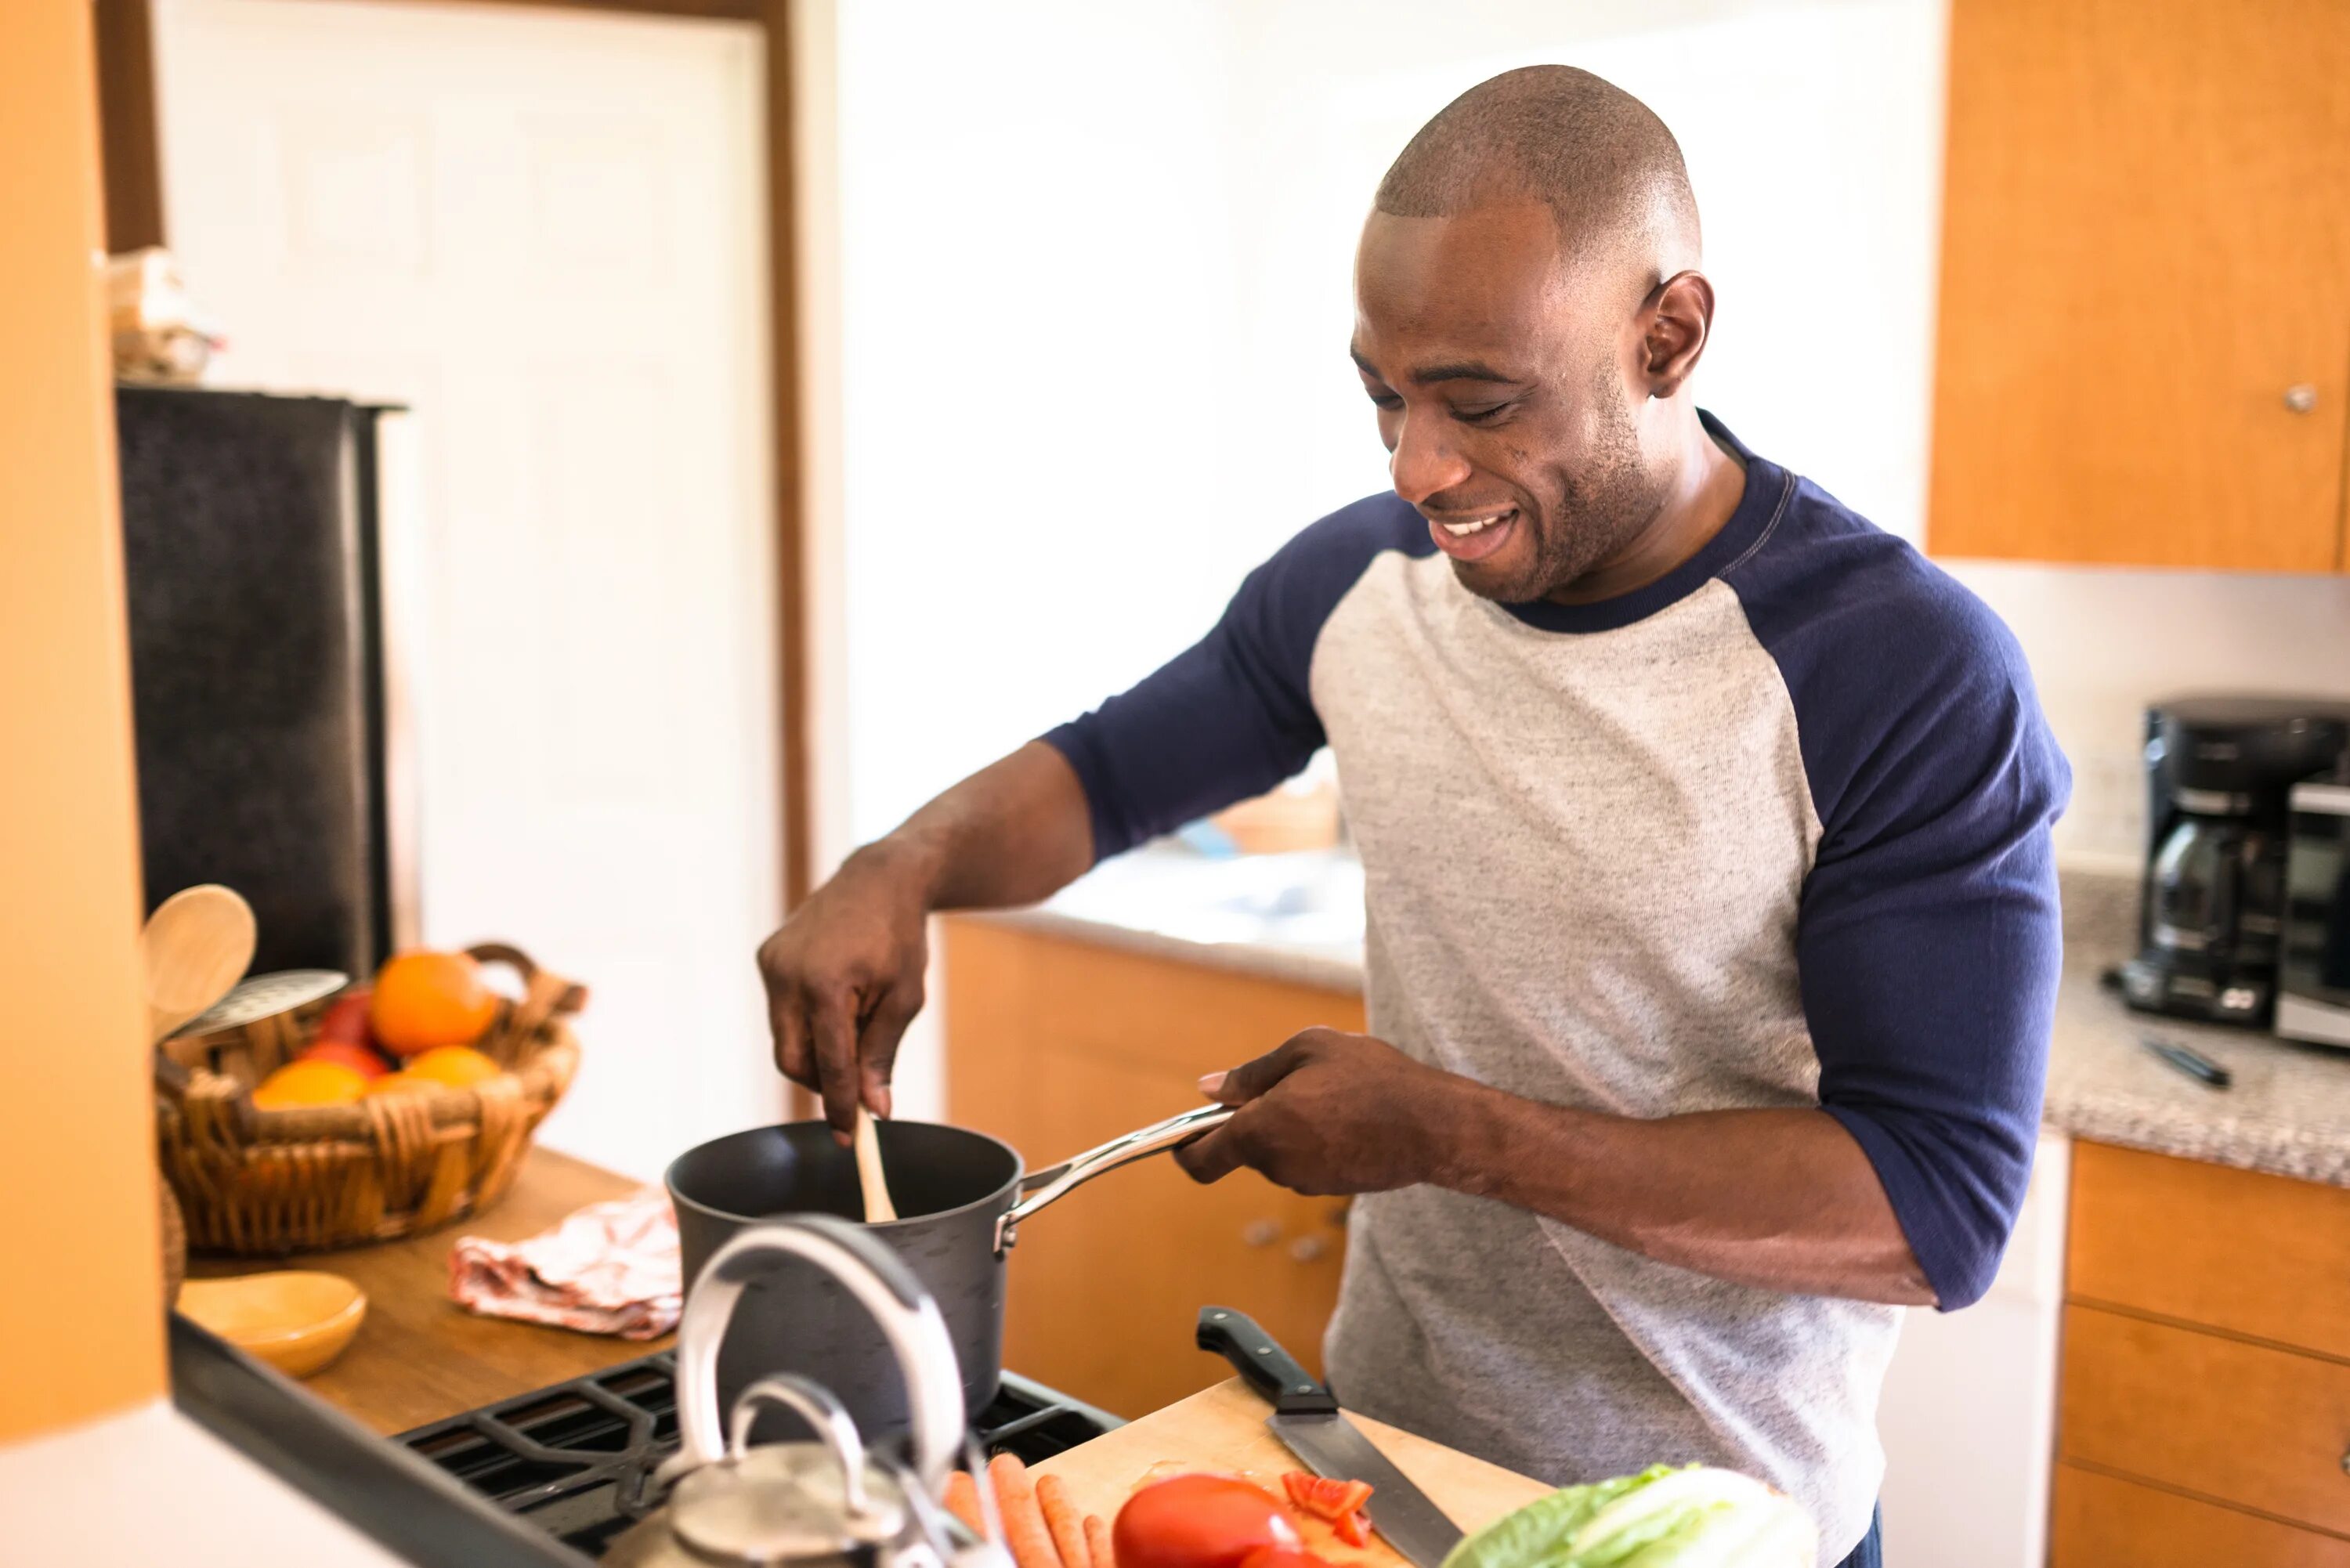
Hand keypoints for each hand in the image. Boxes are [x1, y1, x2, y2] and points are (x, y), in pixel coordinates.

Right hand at [756, 845, 930, 1136]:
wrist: (878, 879)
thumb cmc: (899, 937)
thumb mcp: (904, 998)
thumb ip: (882, 1054)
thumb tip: (874, 1109)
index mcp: (824, 984)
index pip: (828, 1064)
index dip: (840, 1105)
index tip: (851, 1137)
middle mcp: (787, 974)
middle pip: (793, 1061)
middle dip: (824, 1083)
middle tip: (857, 1090)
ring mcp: (771, 964)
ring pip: (785, 1039)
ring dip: (816, 1052)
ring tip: (856, 1030)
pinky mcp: (766, 958)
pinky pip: (781, 1012)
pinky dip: (807, 1023)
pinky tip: (838, 1003)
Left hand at [1172, 1027, 1467, 1194]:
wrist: (1434, 1124)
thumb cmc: (1370, 1077)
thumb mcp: (1307, 1050)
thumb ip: (1251, 1074)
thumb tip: (1207, 1089)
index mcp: (1260, 1131)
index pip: (1200, 1161)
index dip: (1184, 1150)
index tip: (1181, 1137)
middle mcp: (1277, 1165)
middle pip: (1243, 1148)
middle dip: (1252, 1120)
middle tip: (1290, 1082)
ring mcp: (1306, 1181)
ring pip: (1278, 1152)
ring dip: (1288, 1127)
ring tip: (1329, 1094)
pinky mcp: (1332, 1187)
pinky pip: (1307, 1160)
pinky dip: (1314, 1140)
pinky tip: (1348, 1115)